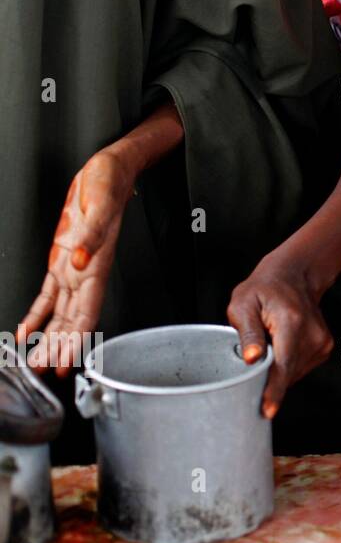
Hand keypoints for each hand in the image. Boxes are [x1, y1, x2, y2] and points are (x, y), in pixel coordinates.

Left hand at [20, 150, 135, 374]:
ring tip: (38, 361)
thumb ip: (91, 234)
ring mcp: (74, 266)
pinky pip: (50, 294)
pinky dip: (39, 314)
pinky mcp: (62, 257)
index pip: (87, 311)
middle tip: (47, 374)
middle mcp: (86, 270)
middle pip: (73, 320)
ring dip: (51, 337)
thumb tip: (79, 260)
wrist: (110, 169)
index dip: (77, 341)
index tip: (67, 363)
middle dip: (61, 348)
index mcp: (96, 263)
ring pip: (61, 312)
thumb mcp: (99, 202)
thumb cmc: (109, 182)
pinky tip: (28, 329)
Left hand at [226, 254, 334, 417]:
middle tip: (251, 362)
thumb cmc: (264, 289)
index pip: (283, 363)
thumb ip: (247, 332)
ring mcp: (322, 342)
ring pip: (293, 374)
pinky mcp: (325, 348)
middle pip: (287, 373)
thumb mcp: (243, 304)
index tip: (267, 411)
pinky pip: (300, 369)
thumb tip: (252, 359)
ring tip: (268, 346)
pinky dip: (286, 366)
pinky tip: (281, 347)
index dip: (273, 390)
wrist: (294, 276)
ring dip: (277, 371)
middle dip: (266, 379)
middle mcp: (312, 333)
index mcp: (291, 321)